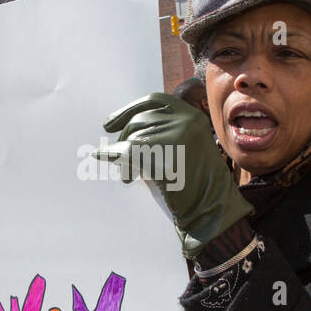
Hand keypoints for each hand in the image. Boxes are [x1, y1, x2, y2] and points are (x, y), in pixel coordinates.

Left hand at [95, 93, 251, 257]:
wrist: (210, 209)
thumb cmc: (195, 185)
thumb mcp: (184, 148)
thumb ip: (161, 134)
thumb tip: (121, 129)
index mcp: (193, 116)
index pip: (154, 101)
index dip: (129, 110)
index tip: (108, 123)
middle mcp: (186, 121)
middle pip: (139, 121)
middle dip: (124, 140)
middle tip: (119, 161)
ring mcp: (176, 135)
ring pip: (132, 137)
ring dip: (123, 157)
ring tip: (128, 177)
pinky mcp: (163, 153)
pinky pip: (127, 150)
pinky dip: (110, 154)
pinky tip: (100, 157)